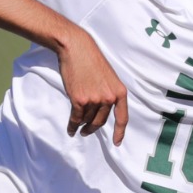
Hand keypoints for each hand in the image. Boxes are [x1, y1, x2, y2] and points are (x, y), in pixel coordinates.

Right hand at [54, 26, 127, 143]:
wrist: (77, 49)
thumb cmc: (91, 61)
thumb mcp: (109, 78)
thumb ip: (109, 93)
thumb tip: (103, 110)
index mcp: (120, 93)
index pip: (122, 118)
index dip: (120, 132)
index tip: (117, 143)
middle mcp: (109, 98)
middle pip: (101, 121)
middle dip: (93, 129)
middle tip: (87, 132)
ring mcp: (94, 100)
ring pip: (87, 119)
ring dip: (82, 126)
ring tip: (78, 128)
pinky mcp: (79, 100)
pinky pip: (76, 118)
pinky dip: (72, 125)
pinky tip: (70, 129)